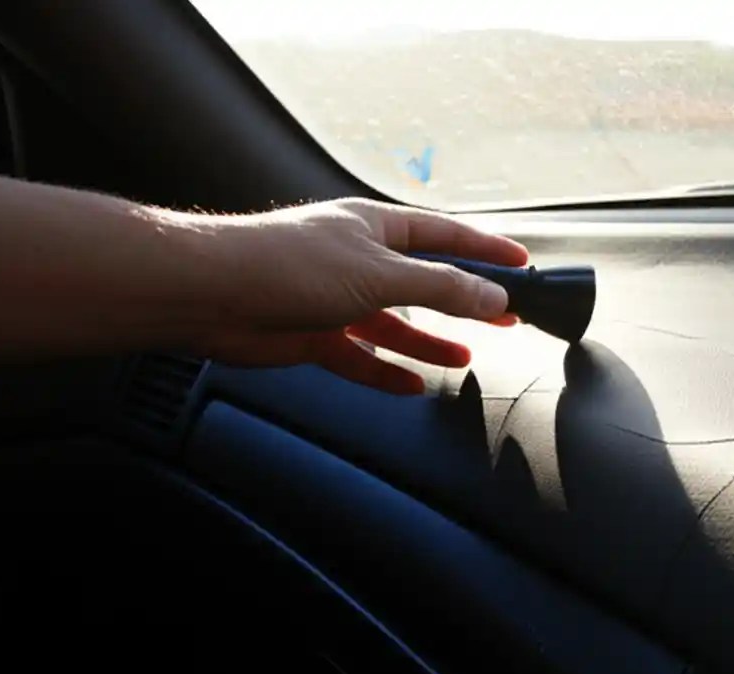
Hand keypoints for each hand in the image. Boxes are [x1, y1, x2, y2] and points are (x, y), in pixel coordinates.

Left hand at [188, 198, 527, 393]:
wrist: (211, 293)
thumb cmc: (288, 264)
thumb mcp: (380, 273)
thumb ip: (440, 288)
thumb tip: (493, 296)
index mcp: (376, 228)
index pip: (446, 234)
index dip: (486, 249)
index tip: (522, 264)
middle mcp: (358, 260)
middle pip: (424, 281)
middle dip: (464, 300)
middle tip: (506, 317)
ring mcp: (335, 299)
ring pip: (394, 324)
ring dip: (429, 341)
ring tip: (466, 356)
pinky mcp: (313, 334)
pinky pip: (361, 357)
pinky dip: (386, 371)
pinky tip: (412, 384)